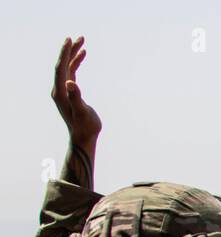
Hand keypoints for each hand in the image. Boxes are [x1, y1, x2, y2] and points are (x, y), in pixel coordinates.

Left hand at [52, 36, 100, 150]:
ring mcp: (64, 90)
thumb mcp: (82, 112)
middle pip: (63, 65)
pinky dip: (76, 63)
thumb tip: (71, 83)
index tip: (70, 41)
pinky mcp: (70, 92)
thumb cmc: (85, 126)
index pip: (60, 68)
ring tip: (83, 43)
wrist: (83, 137)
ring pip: (67, 67)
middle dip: (70, 51)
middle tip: (79, 38)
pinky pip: (71, 72)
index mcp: (60, 92)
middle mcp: (59, 89)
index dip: (64, 54)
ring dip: (74, 55)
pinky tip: (83, 56)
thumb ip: (76, 97)